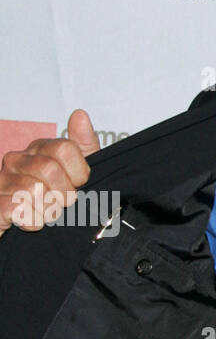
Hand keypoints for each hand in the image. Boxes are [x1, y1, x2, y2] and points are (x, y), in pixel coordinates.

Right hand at [0, 110, 99, 237]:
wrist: (25, 225)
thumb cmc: (55, 199)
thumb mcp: (78, 173)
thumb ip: (84, 146)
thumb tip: (80, 114)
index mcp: (39, 150)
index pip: (65, 149)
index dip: (79, 173)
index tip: (77, 184)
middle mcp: (17, 160)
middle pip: (50, 170)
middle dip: (64, 194)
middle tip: (62, 203)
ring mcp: (3, 180)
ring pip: (35, 191)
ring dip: (49, 211)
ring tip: (46, 213)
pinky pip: (19, 209)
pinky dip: (33, 222)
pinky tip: (32, 221)